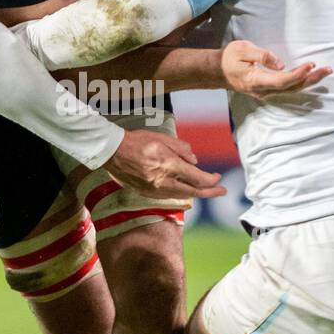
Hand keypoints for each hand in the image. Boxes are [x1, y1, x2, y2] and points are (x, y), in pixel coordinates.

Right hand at [106, 129, 225, 199]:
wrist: (112, 151)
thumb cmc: (137, 140)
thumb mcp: (162, 138)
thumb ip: (181, 149)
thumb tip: (195, 161)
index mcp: (169, 165)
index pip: (197, 179)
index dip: (211, 180)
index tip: (217, 177)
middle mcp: (163, 181)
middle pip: (193, 192)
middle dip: (210, 192)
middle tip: (222, 191)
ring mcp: (154, 189)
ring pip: (181, 196)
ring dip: (195, 194)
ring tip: (206, 191)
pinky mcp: (146, 192)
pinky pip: (168, 196)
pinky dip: (180, 193)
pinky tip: (185, 190)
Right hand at [221, 40, 330, 95]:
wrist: (218, 71)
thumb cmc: (230, 58)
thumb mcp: (242, 49)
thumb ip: (261, 56)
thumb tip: (280, 64)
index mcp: (256, 80)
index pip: (281, 81)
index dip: (297, 74)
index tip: (310, 65)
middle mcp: (263, 90)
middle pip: (291, 87)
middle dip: (310, 79)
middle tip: (327, 69)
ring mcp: (266, 92)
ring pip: (292, 89)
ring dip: (309, 81)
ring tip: (324, 72)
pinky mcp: (269, 89)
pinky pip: (288, 88)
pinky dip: (301, 82)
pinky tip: (311, 76)